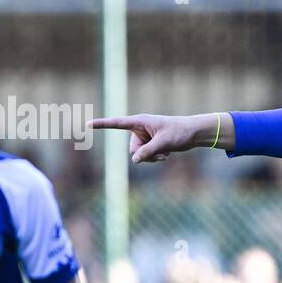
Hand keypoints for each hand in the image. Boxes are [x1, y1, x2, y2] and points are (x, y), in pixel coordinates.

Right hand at [88, 113, 223, 162]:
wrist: (193, 133)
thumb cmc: (179, 132)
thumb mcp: (163, 143)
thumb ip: (147, 152)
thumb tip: (134, 160)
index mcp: (139, 122)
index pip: (117, 123)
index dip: (102, 125)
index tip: (88, 124)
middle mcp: (139, 129)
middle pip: (132, 150)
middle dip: (144, 155)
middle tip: (160, 152)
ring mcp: (145, 137)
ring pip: (139, 156)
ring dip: (151, 158)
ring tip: (165, 152)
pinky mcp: (150, 144)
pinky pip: (146, 157)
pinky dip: (155, 158)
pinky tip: (167, 154)